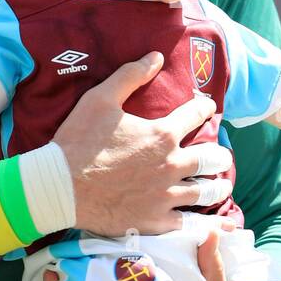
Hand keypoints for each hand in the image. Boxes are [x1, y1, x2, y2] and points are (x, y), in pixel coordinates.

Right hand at [53, 54, 236, 234]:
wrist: (60, 186)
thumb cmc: (78, 140)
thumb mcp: (100, 99)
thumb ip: (130, 76)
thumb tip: (156, 56)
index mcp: (162, 134)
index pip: (196, 115)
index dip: (204, 108)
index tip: (208, 108)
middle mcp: (171, 164)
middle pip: (211, 158)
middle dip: (219, 155)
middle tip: (221, 156)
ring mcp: (165, 196)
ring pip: (205, 192)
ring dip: (217, 186)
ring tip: (221, 185)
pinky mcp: (155, 221)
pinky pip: (188, 224)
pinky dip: (202, 222)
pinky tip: (209, 222)